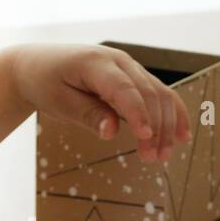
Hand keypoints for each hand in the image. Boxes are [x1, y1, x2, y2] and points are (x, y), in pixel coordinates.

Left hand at [11, 42, 191, 162]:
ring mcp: (129, 67)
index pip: (124, 89)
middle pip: (148, 93)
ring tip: (163, 156)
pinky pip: (159, 93)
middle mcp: (119, 61)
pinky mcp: (133, 77)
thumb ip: (87, 114)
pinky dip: (172, 114)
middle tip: (152, 159)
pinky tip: (182, 135)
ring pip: (159, 94)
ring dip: (166, 125)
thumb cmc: (45, 83)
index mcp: (96, 63)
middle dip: (155, 127)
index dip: (138, 113)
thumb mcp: (58, 101)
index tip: (145, 138)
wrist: (37, 65)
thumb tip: (111, 132)